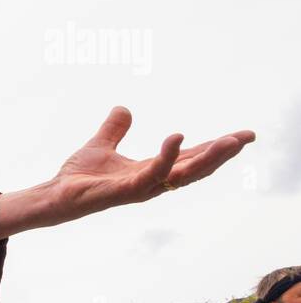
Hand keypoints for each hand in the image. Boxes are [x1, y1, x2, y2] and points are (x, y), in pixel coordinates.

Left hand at [0, 107, 253, 239]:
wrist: (55, 195)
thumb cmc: (78, 177)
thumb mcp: (101, 145)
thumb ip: (114, 129)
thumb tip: (123, 107)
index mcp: (150, 171)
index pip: (190, 158)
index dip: (214, 148)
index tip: (241, 135)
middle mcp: (151, 182)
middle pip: (195, 168)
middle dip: (222, 154)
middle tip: (247, 137)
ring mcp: (141, 188)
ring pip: (183, 174)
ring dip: (208, 158)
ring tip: (229, 141)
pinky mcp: (125, 191)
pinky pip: (152, 175)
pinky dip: (166, 157)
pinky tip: (177, 137)